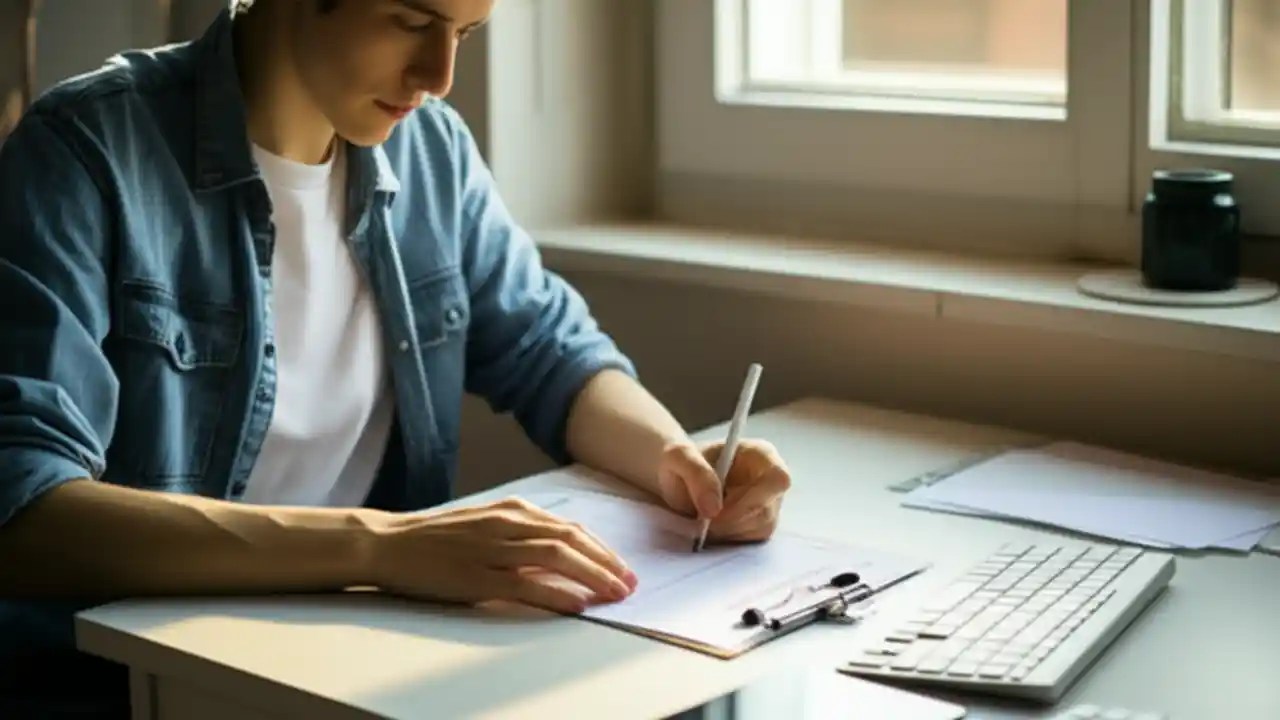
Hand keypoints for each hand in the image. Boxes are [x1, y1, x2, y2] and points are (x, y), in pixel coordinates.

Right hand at [370, 497, 637, 613]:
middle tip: (631, 583)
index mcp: (513, 510)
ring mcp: (492, 549)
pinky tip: (578, 604)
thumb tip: (562, 553)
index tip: (624, 567)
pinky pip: (526, 584)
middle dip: (607, 563)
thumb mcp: (487, 524)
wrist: (389, 542)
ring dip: (593, 575)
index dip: (602, 549)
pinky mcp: (477, 576)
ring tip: (616, 593)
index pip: (571, 528)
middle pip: (571, 540)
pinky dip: (556, 593)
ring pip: (556, 557)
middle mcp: (508, 524)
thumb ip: (522, 534)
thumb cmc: (439, 538)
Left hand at [655, 438, 791, 542]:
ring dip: (728, 532)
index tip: (717, 511)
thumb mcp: (678, 457)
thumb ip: (697, 474)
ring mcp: (766, 505)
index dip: (753, 499)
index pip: (778, 479)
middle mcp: (769, 480)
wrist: (673, 480)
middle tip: (702, 522)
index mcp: (760, 455)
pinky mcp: (757, 526)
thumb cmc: (679, 462)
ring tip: (702, 521)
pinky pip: (752, 541)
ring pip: (760, 529)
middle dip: (732, 521)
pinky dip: (728, 539)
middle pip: (767, 510)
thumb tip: (714, 508)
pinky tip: (710, 528)